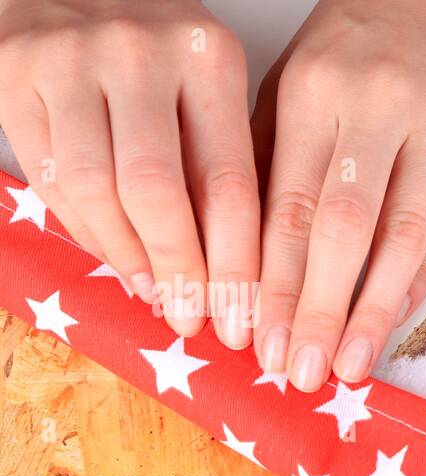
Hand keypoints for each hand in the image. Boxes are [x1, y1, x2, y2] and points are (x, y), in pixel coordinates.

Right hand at [0, 0, 259, 343]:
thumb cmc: (161, 47)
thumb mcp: (211, 83)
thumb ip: (224, 159)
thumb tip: (240, 275)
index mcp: (207, 57)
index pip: (229, 182)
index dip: (237, 263)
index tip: (245, 316)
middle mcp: (138, 52)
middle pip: (158, 193)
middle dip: (180, 271)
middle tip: (195, 321)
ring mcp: (69, 60)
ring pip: (97, 192)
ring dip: (129, 259)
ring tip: (157, 296)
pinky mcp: (15, 74)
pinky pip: (53, 178)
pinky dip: (88, 232)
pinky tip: (118, 259)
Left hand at [252, 0, 425, 390]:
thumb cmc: (359, 40)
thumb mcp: (294, 79)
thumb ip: (271, 158)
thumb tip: (249, 260)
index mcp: (313, 91)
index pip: (289, 205)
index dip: (275, 283)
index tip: (260, 340)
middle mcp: (376, 108)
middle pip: (343, 229)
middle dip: (320, 309)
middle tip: (302, 371)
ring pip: (402, 235)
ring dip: (375, 309)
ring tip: (352, 365)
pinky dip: (420, 277)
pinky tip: (396, 319)